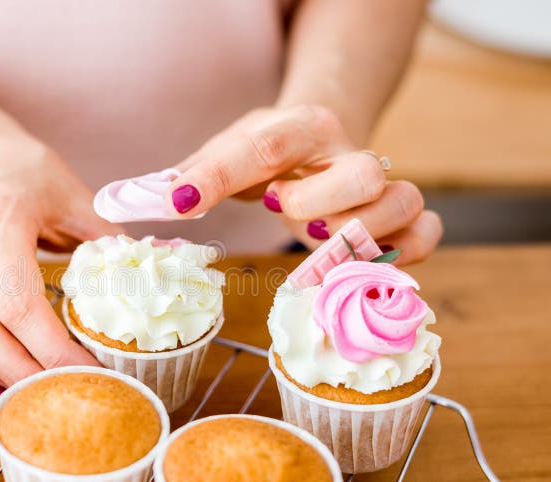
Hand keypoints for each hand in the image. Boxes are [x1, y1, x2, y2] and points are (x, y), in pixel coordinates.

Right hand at [0, 144, 120, 401]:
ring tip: (15, 398)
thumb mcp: (73, 194)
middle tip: (58, 396)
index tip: (89, 373)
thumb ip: (106, 239)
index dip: (53, 349)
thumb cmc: (25, 172)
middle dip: (19, 372)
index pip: (20, 305)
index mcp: (1, 226)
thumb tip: (152, 276)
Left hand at [167, 105, 441, 263]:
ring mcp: (381, 184)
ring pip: (401, 202)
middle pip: (361, 173)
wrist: (322, 139)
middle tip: (279, 208)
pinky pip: (425, 234)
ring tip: (317, 241)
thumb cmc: (270, 152)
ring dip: (357, 233)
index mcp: (303, 126)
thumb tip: (149, 201)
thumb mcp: (228, 149)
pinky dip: (401, 253)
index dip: (221, 176)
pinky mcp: (401, 217)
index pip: (266, 145)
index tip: (181, 202)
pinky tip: (360, 262)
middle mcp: (348, 152)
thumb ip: (193, 174)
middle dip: (316, 203)